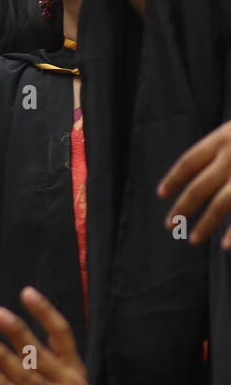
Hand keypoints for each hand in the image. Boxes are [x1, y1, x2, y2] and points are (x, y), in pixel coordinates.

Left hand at [0, 287, 88, 384]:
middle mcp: (69, 384)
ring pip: (27, 376)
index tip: (26, 292)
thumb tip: (13, 326)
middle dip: (19, 333)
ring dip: (3, 356)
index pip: (62, 334)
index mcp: (74, 368)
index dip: (45, 312)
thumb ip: (44, 356)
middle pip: (40, 354)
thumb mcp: (62, 377)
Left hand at [158, 117, 230, 247]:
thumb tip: (200, 170)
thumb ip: (224, 146)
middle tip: (169, 225)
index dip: (174, 178)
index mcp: (224, 138)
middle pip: (200, 186)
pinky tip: (226, 245)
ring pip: (222, 203)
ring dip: (206, 224)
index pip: (189, 162)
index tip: (161, 194)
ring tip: (193, 239)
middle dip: (183, 207)